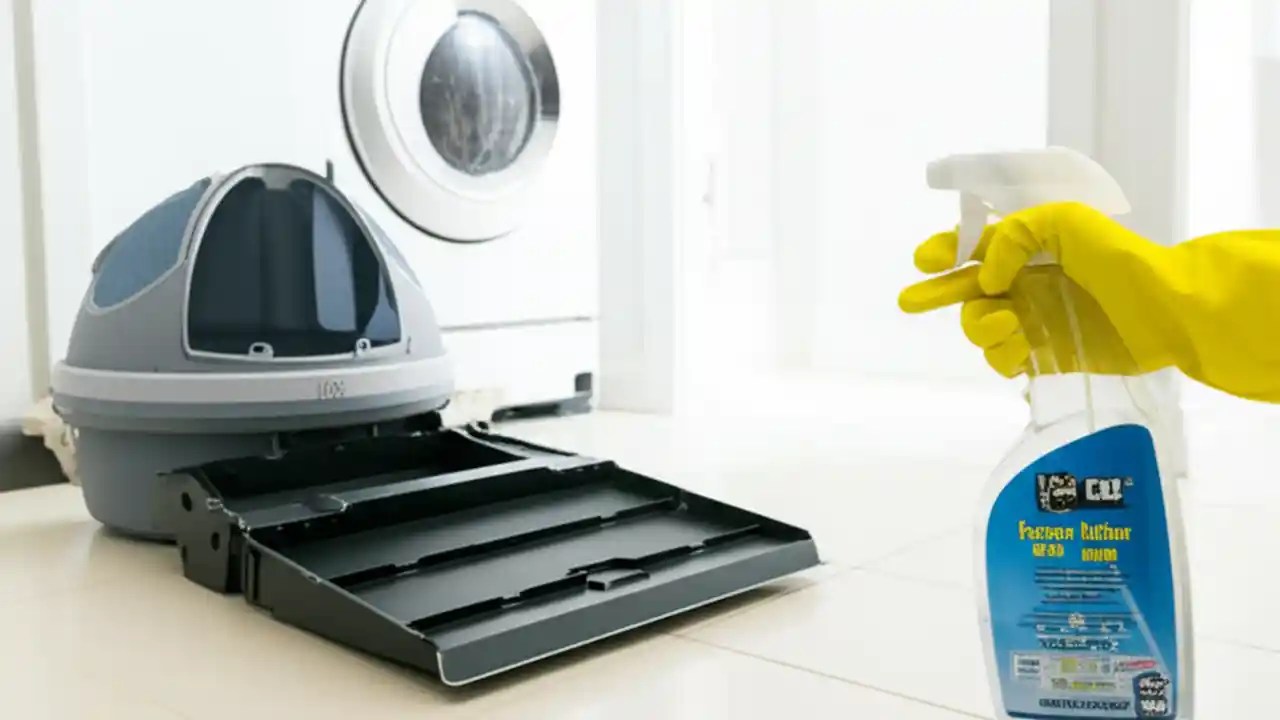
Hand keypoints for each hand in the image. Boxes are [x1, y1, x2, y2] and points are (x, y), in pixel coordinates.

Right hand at [898, 202, 1158, 377]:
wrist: (1164, 311)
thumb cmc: (1119, 260)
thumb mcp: (1066, 222)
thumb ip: (1014, 236)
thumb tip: (987, 276)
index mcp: (1029, 249)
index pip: (976, 247)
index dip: (946, 251)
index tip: (924, 260)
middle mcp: (1024, 285)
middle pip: (965, 290)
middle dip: (934, 293)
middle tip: (908, 300)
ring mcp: (1032, 321)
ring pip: (978, 327)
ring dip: (981, 325)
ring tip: (1009, 322)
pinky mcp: (1043, 356)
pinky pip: (1001, 360)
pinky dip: (1001, 354)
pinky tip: (1019, 345)